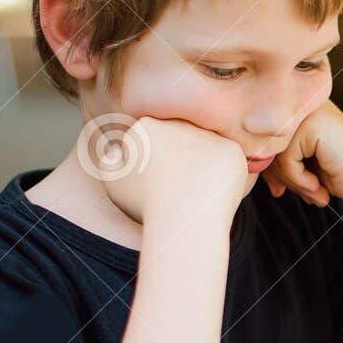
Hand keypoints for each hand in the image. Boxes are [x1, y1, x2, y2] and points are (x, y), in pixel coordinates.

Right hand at [96, 116, 247, 227]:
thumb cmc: (145, 205)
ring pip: (206, 147)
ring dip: (203, 166)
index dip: (155, 162)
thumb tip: (120, 149)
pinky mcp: (231, 149)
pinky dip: (222, 177)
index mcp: (146, 124)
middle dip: (181, 158)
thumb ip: (111, 159)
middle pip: (181, 137)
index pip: (153, 137)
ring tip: (195, 192)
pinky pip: (228, 161)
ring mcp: (207, 133)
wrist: (183, 221)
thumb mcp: (113, 181)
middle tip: (178, 186)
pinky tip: (213, 192)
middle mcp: (178, 122)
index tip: (157, 181)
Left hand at [261, 102, 342, 211]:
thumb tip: (247, 161)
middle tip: (305, 196)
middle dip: (280, 177)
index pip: (266, 138)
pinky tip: (319, 188)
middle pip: (266, 143)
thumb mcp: (302, 166)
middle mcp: (304, 106)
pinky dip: (298, 180)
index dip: (270, 170)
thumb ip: (276, 157)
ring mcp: (310, 112)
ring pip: (273, 151)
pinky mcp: (313, 125)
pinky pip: (285, 157)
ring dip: (291, 181)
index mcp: (301, 111)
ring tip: (314, 194)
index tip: (281, 191)